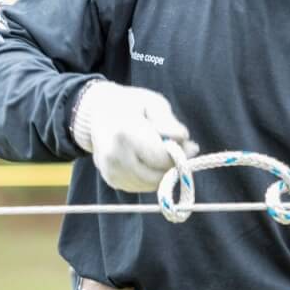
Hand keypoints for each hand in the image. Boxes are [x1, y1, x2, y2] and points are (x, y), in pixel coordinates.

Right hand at [71, 80, 198, 191]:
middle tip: (183, 150)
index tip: (191, 146)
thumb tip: (189, 146)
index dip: (181, 155)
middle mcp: (114, 157)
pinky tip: (152, 159)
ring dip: (164, 173)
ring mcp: (110, 172)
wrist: (97, 112)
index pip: (161, 158)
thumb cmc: (130, 104)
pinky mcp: (111, 181)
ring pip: (151, 184)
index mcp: (124, 134)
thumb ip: (171, 124)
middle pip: (158, 176)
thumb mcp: (154, 103)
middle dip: (174, 166)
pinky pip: (142, 186)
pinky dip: (152, 177)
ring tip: (165, 152)